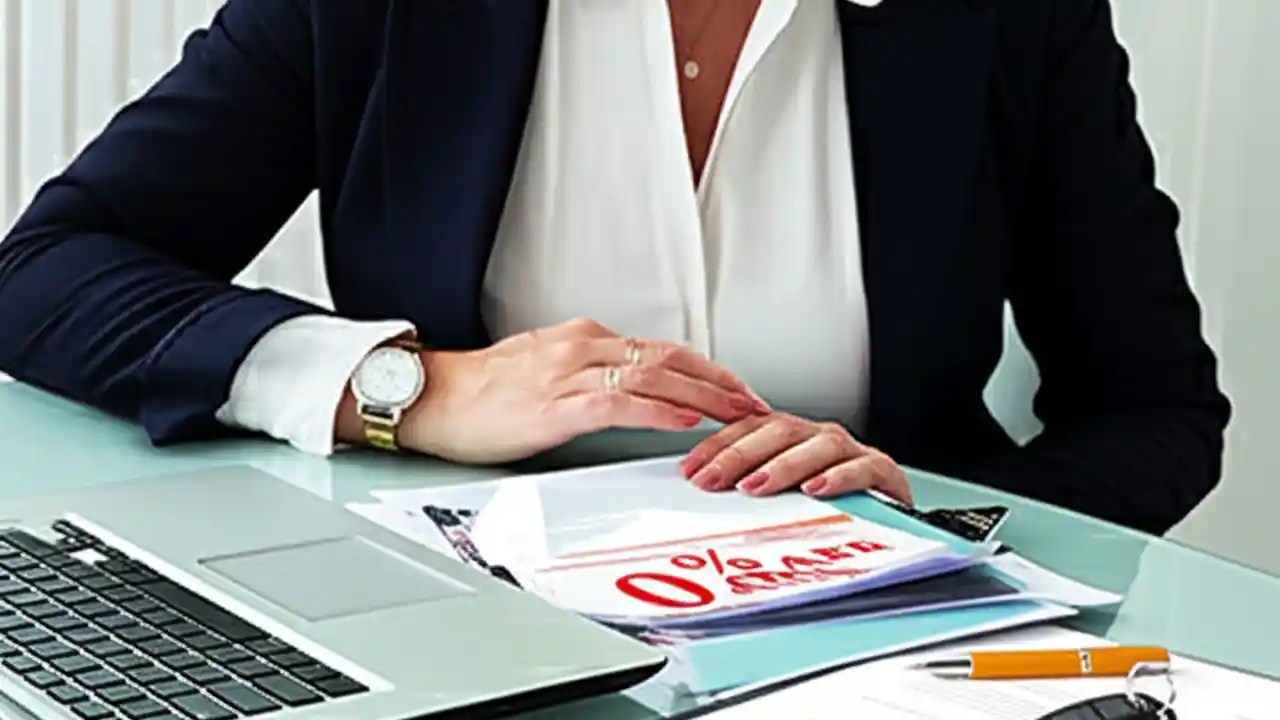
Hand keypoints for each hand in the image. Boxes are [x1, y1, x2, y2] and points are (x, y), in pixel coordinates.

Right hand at [398, 318, 768, 463]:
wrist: (434, 397)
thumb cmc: (482, 391)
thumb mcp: (544, 369)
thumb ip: (586, 374)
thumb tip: (624, 389)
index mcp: (583, 339)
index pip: (661, 349)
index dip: (706, 369)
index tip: (737, 388)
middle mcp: (584, 347)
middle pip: (671, 358)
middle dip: (720, 381)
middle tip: (756, 402)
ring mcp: (571, 373)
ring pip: (656, 377)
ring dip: (705, 397)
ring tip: (739, 413)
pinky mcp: (557, 405)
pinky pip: (621, 404)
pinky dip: (661, 411)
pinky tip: (686, 422)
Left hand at [679, 413, 912, 503]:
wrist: (892, 521)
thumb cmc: (832, 506)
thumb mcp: (783, 494)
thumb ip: (749, 484)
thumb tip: (701, 487)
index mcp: (792, 437)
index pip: (749, 428)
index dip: (717, 445)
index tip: (690, 468)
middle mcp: (818, 437)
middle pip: (778, 431)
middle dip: (739, 454)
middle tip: (711, 480)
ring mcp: (851, 452)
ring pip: (817, 445)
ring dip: (783, 465)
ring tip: (755, 485)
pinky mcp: (882, 471)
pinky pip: (861, 468)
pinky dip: (838, 477)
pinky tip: (816, 489)